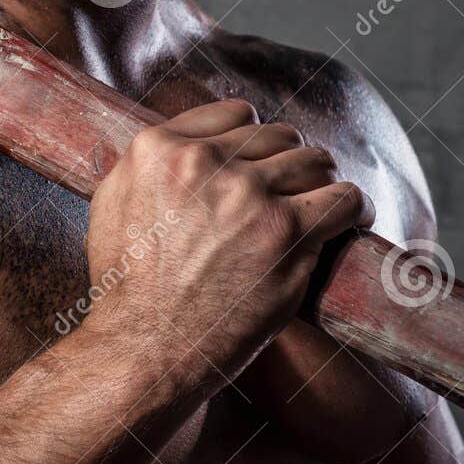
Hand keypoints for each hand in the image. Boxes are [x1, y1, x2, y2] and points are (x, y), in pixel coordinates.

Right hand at [80, 99, 374, 396]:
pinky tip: (348, 218)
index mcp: (157, 148)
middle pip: (278, 137)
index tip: (258, 167)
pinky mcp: (286, 231)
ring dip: (318, 185)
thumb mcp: (110, 204)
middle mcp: (202, 162)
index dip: (251, 142)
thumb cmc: (126, 289)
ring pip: (314, 161)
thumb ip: (144, 163)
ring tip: (318, 208)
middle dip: (286, 165)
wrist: (144, 348)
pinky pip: (344, 198)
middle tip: (287, 197)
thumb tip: (179, 141)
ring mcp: (247, 194)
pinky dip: (352, 208)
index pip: (235, 114)